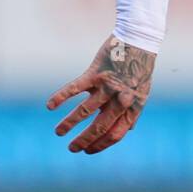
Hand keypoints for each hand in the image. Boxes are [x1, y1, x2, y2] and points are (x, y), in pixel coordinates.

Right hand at [46, 35, 155, 153]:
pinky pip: (74, 89)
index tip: (88, 151)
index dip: (100, 146)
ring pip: (84, 111)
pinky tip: (50, 106)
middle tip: (71, 149)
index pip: (115, 135)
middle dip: (83, 141)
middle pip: (99, 128)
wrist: (140, 41)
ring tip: (58, 132)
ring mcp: (108, 87)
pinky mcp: (96, 73)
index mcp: (132, 108)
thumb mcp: (142, 93)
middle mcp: (120, 100)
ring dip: (68, 124)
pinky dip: (60, 97)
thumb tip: (129, 130)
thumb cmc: (140, 68)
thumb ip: (134, 111)